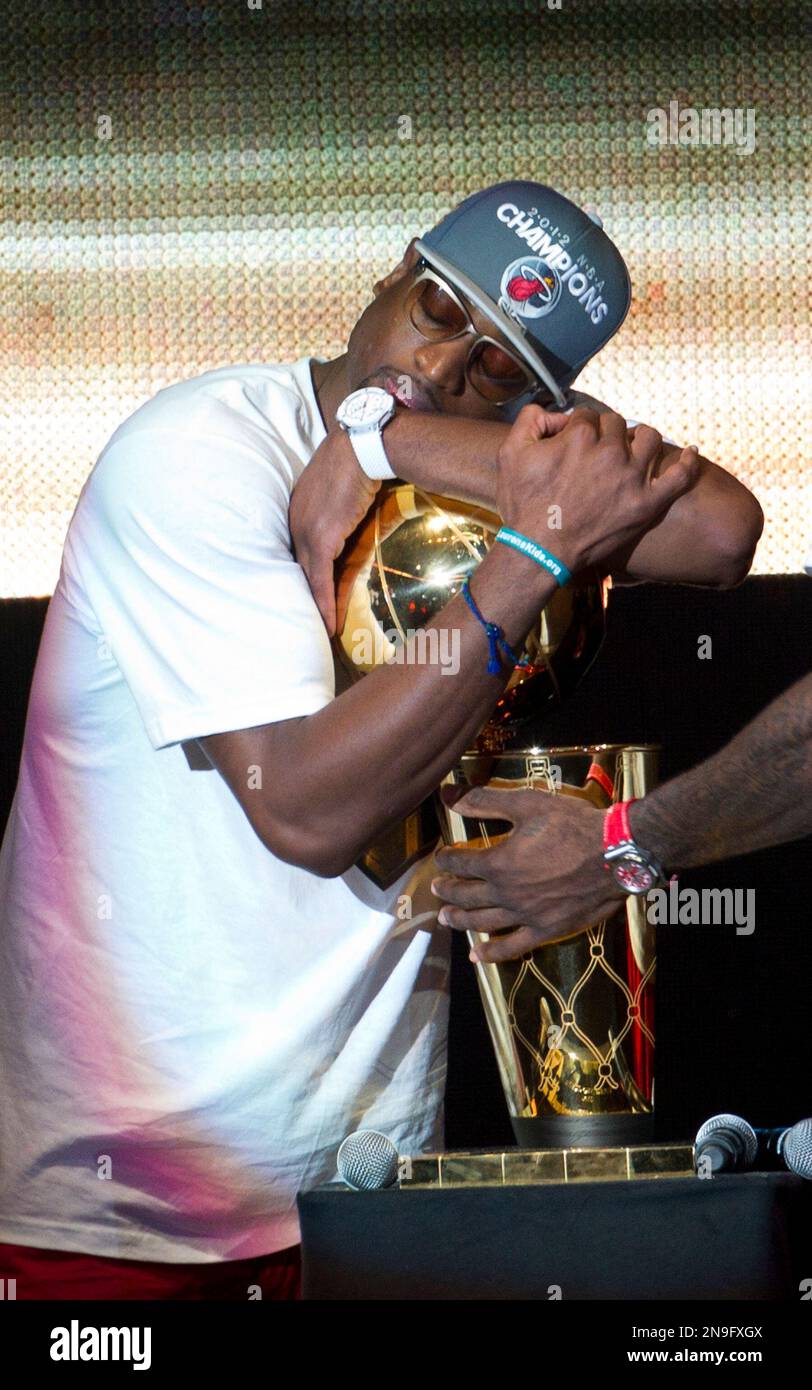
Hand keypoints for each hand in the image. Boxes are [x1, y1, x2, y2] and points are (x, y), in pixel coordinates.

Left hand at [289, 428, 380, 636]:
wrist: (362, 446)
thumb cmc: (359, 459)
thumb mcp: (345, 488)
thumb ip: (343, 508)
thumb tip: (354, 516)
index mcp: (299, 511)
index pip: (300, 552)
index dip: (306, 577)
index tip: (310, 598)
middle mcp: (295, 523)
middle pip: (298, 570)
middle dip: (304, 598)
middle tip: (308, 626)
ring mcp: (305, 532)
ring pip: (307, 580)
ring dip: (314, 609)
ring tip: (320, 634)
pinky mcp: (320, 540)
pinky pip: (320, 580)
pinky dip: (324, 604)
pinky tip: (329, 625)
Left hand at [431, 784, 626, 962]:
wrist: (615, 854)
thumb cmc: (572, 825)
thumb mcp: (527, 803)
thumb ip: (485, 801)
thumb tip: (449, 796)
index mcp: (498, 863)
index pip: (460, 863)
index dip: (446, 860)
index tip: (441, 858)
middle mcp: (506, 893)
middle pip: (466, 896)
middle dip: (447, 891)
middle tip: (437, 889)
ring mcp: (525, 915)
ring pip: (482, 922)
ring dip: (460, 920)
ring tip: (446, 918)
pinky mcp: (546, 930)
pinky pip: (512, 946)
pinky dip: (491, 953)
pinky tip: (476, 955)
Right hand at [497, 404, 700, 573]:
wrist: (540, 550)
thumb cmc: (523, 505)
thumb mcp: (510, 454)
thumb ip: (530, 420)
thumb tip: (554, 413)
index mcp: (579, 436)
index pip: (588, 416)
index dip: (580, 427)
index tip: (575, 442)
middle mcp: (610, 451)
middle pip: (618, 424)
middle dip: (607, 433)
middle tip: (599, 451)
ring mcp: (632, 477)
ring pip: (650, 439)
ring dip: (641, 439)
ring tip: (635, 447)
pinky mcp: (647, 503)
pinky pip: (680, 476)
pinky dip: (688, 462)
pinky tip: (691, 452)